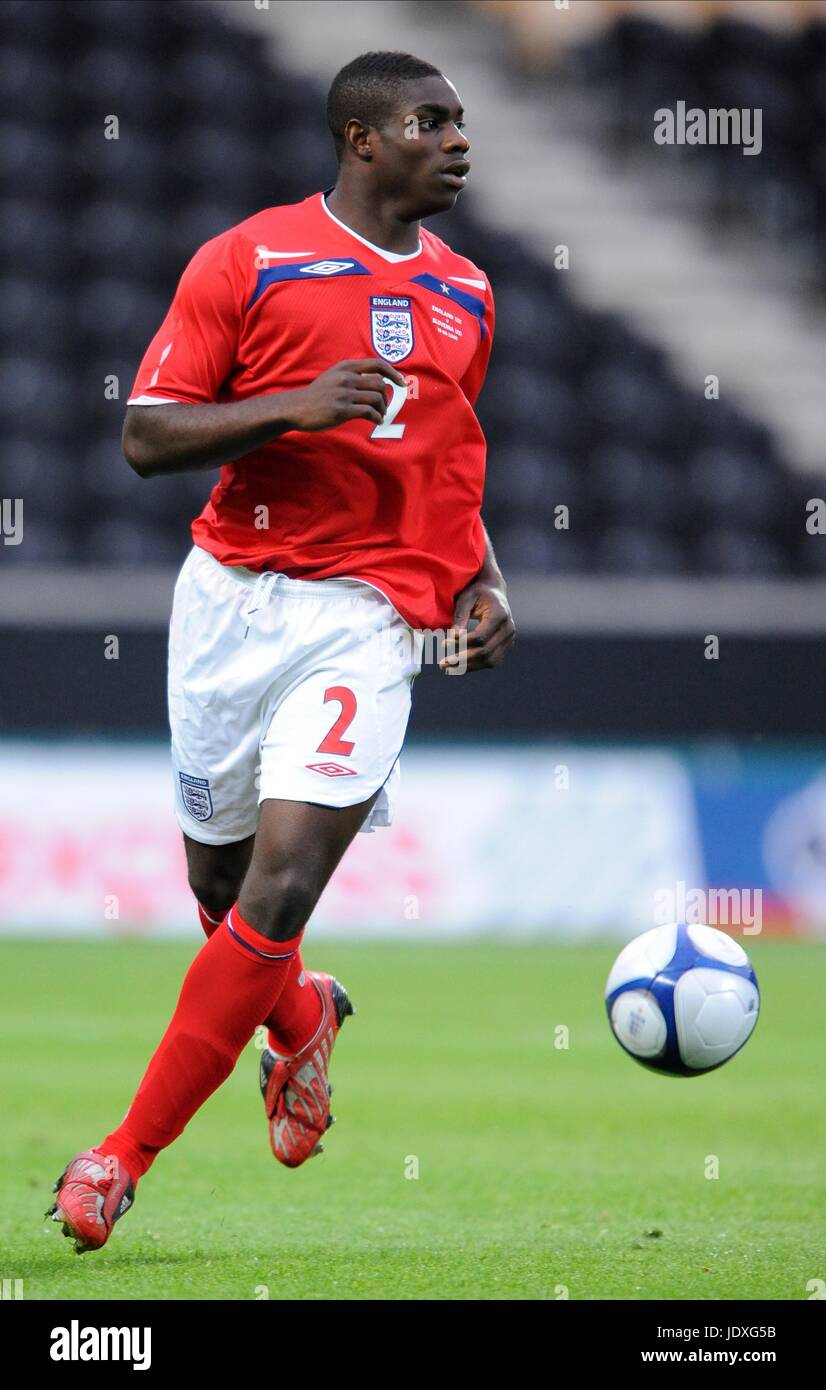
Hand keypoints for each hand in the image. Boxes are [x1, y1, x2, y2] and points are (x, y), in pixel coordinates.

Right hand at [276, 358, 406, 431]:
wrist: (296, 407)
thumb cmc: (318, 395)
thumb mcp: (334, 376)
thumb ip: (352, 375)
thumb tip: (377, 382)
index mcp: (346, 367)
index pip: (377, 364)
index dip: (394, 373)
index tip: (402, 383)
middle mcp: (346, 377)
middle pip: (380, 384)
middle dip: (386, 398)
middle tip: (383, 408)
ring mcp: (343, 393)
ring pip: (376, 398)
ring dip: (383, 409)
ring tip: (380, 416)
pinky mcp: (341, 410)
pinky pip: (368, 412)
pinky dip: (376, 417)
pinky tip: (376, 421)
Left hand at [440, 581, 515, 673]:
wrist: (493, 591)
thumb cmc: (476, 592)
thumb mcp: (465, 599)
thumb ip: (460, 617)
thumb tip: (453, 638)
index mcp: (500, 614)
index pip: (480, 637)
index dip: (461, 643)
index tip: (443, 643)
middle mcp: (508, 628)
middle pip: (486, 652)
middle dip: (463, 660)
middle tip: (442, 664)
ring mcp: (510, 639)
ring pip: (490, 661)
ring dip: (468, 667)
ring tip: (448, 669)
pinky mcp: (507, 645)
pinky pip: (492, 661)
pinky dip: (476, 666)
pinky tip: (459, 666)